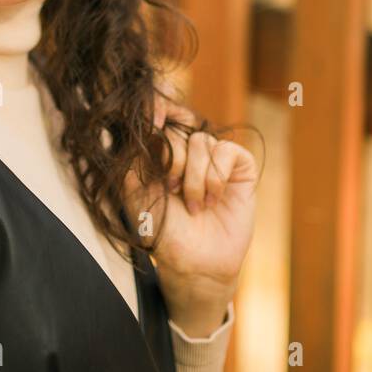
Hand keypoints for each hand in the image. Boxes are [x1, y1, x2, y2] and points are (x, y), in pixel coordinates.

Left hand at [122, 81, 257, 334]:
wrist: (194, 263)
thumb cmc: (162, 231)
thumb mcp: (135, 193)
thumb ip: (133, 157)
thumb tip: (139, 121)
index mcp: (162, 151)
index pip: (160, 114)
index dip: (157, 108)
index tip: (151, 118)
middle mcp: (189, 150)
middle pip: (179, 125)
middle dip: (173, 159)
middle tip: (171, 188)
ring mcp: (215, 157)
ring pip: (202, 140)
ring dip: (194, 178)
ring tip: (194, 205)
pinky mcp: (239, 166)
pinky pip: (226, 151)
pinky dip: (215, 177)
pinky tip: (212, 200)